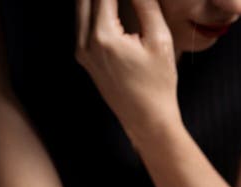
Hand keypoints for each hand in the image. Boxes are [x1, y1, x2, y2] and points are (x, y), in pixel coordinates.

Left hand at [75, 0, 180, 143]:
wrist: (147, 120)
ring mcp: (82, 52)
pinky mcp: (84, 59)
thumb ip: (147, 6)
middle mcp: (85, 43)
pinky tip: (109, 7)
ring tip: (116, 2)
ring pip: (81, 8)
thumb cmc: (158, 84)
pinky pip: (83, 24)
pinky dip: (93, 10)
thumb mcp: (160, 41)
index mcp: (104, 37)